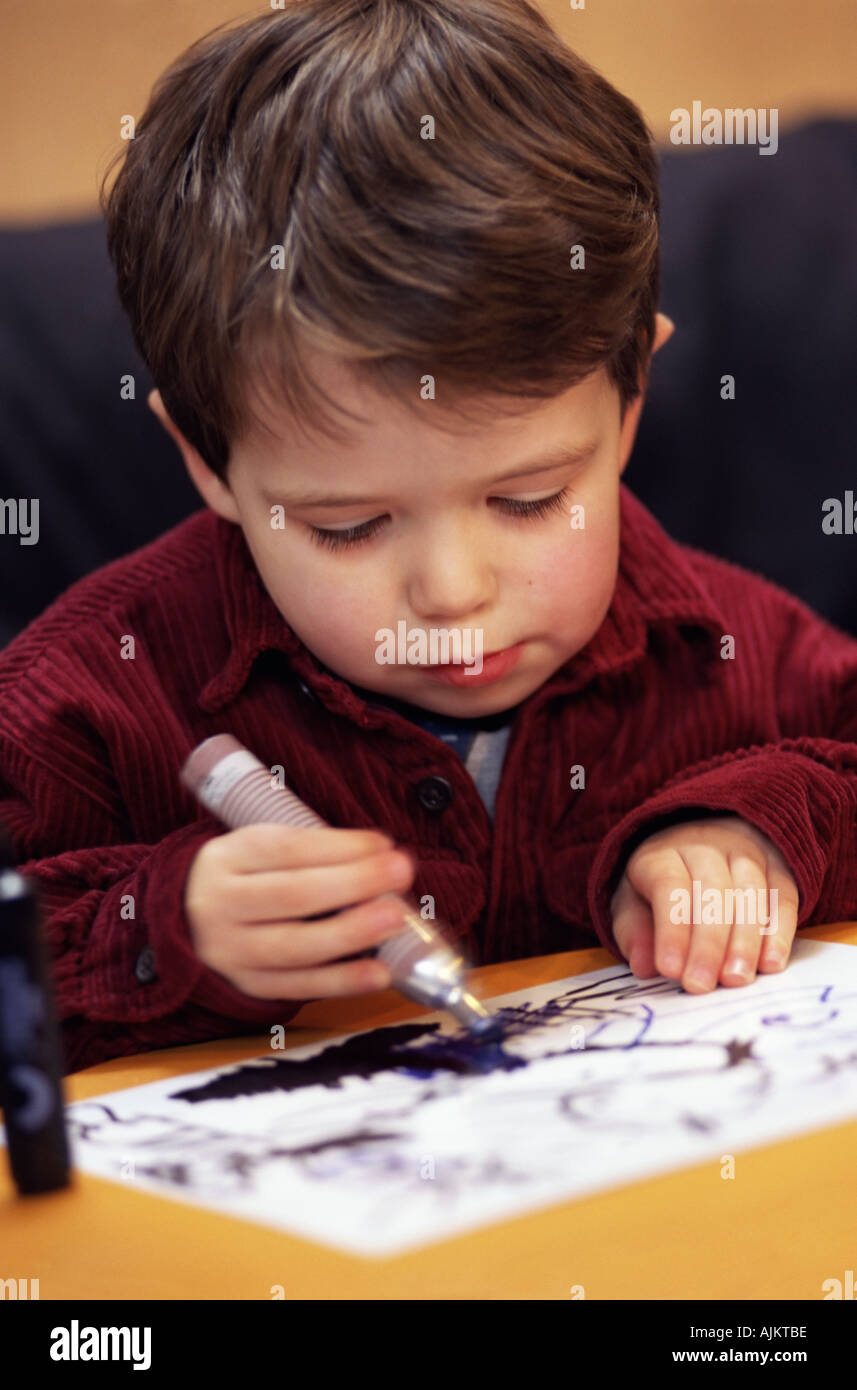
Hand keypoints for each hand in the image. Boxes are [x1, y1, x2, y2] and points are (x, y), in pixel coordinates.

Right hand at [184, 823, 414, 999]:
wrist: (184, 923)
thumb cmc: (245, 878)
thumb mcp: (258, 851)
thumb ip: (311, 853)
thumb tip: (380, 856)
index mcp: (226, 858)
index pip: (286, 849)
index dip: (338, 847)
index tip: (384, 844)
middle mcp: (221, 904)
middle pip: (291, 895)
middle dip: (353, 883)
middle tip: (400, 872)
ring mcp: (231, 951)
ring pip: (294, 945)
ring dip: (352, 932)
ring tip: (395, 918)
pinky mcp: (247, 986)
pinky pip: (299, 986)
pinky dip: (342, 981)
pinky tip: (380, 972)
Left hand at [609, 814, 798, 991]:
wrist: (699, 844)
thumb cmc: (661, 886)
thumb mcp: (633, 902)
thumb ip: (635, 933)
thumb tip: (645, 966)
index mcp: (663, 853)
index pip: (669, 886)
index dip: (671, 930)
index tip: (670, 971)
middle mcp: (706, 846)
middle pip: (712, 892)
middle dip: (708, 944)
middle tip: (702, 984)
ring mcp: (746, 852)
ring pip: (750, 892)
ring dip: (746, 940)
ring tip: (737, 979)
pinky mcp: (778, 864)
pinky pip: (784, 895)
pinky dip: (780, 931)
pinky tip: (771, 963)